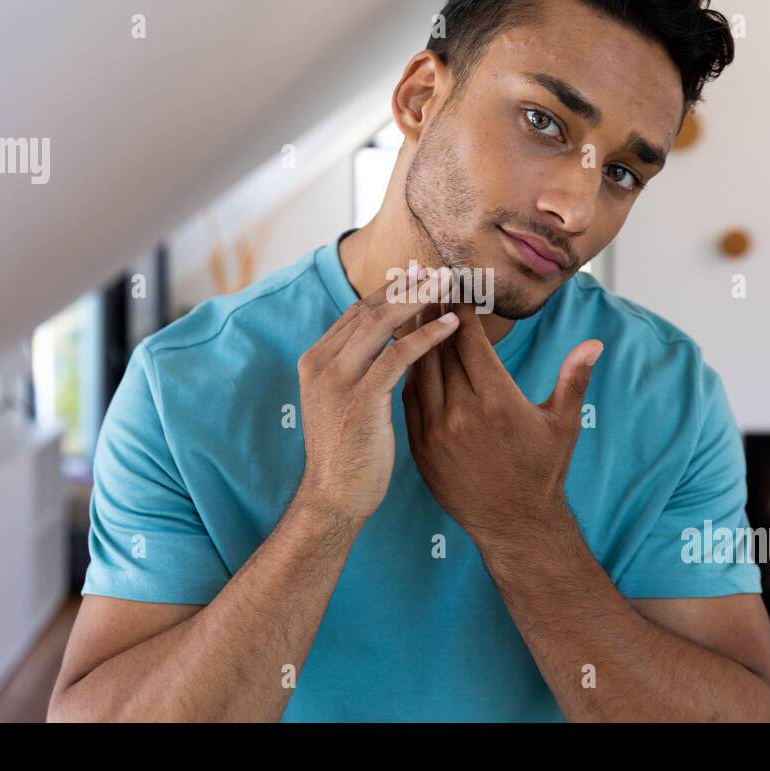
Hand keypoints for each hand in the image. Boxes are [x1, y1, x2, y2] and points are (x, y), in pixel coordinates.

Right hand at [297, 267, 456, 521]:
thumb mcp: (343, 402)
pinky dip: (427, 336)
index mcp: (317, 361)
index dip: (391, 290)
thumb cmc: (348, 454)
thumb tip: (386, 343)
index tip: (421, 274)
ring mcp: (337, 380)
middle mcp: (322, 363)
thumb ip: (358, 370)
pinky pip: (398, 356)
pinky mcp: (360, 399)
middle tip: (442, 271)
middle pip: (370, 310)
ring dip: (420, 300)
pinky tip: (452, 326)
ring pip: (382, 324)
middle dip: (408, 285)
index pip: (357, 312)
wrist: (334, 499)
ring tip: (450, 287)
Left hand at [402, 296, 602, 541]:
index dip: (460, 309)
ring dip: (415, 339)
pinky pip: (410, 399)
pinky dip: (409, 373)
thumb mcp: (562, 424)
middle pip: (439, 349)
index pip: (469, 340)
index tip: (456, 285)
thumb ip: (573, 379)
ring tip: (413, 309)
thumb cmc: (543, 472)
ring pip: (418, 371)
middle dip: (433, 313)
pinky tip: (409, 354)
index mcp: (498, 401)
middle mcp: (462, 413)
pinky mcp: (420, 447)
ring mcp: (436, 431)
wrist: (514, 526)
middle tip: (427, 284)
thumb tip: (594, 344)